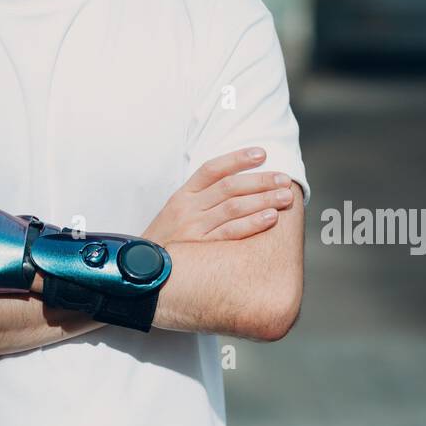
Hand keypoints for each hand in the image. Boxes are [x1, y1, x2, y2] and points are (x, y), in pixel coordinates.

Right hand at [142, 147, 294, 246]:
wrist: (140, 271)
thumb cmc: (166, 243)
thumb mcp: (175, 214)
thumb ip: (200, 200)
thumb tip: (237, 189)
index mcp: (182, 195)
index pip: (212, 169)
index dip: (237, 159)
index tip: (262, 154)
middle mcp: (187, 207)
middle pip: (229, 187)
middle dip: (260, 181)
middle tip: (284, 179)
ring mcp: (193, 227)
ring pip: (233, 207)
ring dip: (263, 200)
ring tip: (285, 197)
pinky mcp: (199, 247)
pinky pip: (230, 232)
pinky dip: (252, 223)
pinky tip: (270, 218)